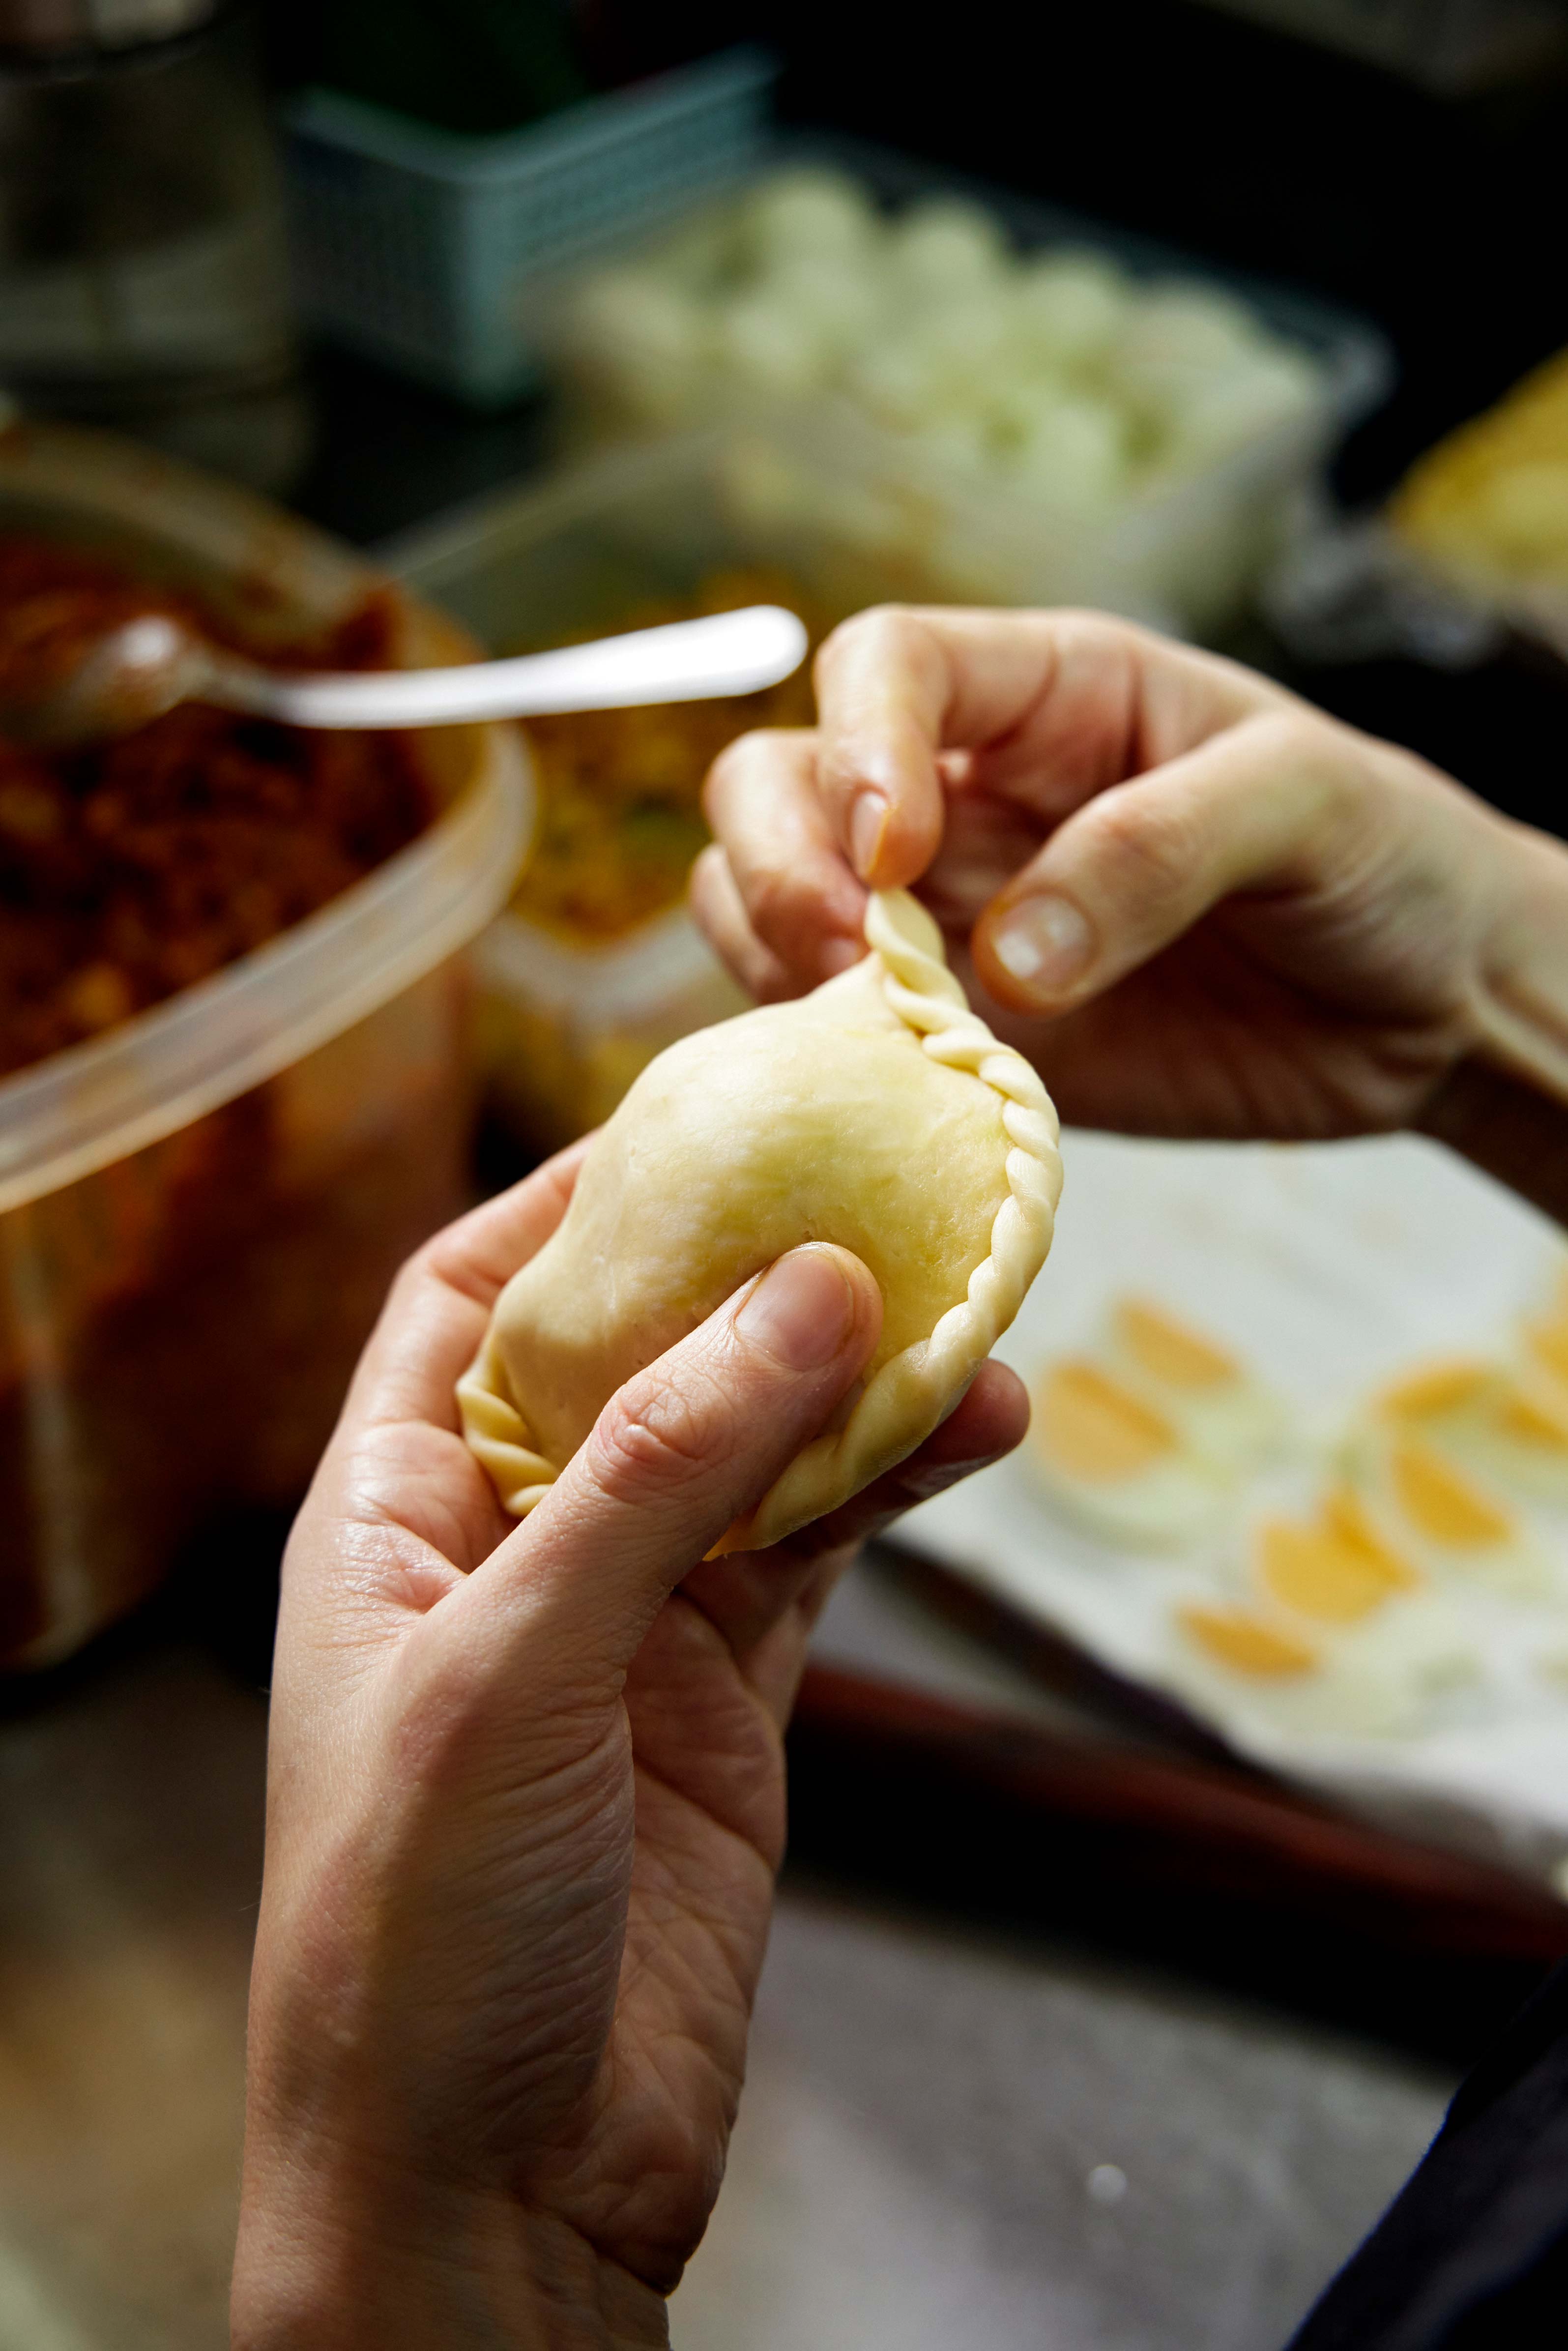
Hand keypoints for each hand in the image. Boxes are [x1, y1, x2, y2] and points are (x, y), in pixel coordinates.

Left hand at [232, 1146, 1025, 2349]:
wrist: (488, 2190)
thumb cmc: (417, 1933)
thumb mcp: (510, 1669)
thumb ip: (662, 1474)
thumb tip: (807, 1291)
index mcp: (394, 1518)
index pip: (470, 1300)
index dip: (570, 1201)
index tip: (696, 1123)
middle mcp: (511, 1553)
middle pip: (638, 1355)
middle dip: (750, 1275)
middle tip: (880, 1186)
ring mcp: (629, 1629)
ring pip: (755, 1449)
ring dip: (858, 1381)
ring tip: (973, 1309)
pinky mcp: (726, 1707)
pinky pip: (819, 1553)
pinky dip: (895, 1487)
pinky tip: (975, 1427)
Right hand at [694, 606, 1567, 1150]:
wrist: (1427, 1008)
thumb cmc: (1384, 861)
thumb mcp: (1307, 806)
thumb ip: (1157, 852)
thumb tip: (1007, 958)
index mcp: (1047, 694)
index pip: (886, 665)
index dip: (856, 745)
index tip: (890, 854)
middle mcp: (968, 796)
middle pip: (776, 782)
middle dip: (776, 863)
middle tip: (847, 960)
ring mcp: (948, 920)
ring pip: (768, 904)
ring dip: (777, 960)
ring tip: (870, 1034)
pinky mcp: (959, 1036)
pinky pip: (833, 1035)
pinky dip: (822, 1061)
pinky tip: (883, 1095)